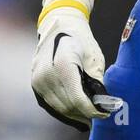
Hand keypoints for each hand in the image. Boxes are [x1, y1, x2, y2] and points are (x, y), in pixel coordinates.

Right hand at [30, 0, 120, 131]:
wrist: (60, 23)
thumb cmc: (80, 38)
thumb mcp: (94, 58)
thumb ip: (97, 82)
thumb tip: (101, 104)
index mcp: (63, 65)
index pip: (78, 99)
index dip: (92, 110)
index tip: (104, 114)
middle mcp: (46, 74)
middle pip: (68, 106)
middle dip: (85, 114)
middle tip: (99, 116)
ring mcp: (38, 80)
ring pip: (58, 108)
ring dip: (74, 114)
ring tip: (89, 116)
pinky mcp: (35, 83)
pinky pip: (50, 103)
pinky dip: (64, 109)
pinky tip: (76, 111)